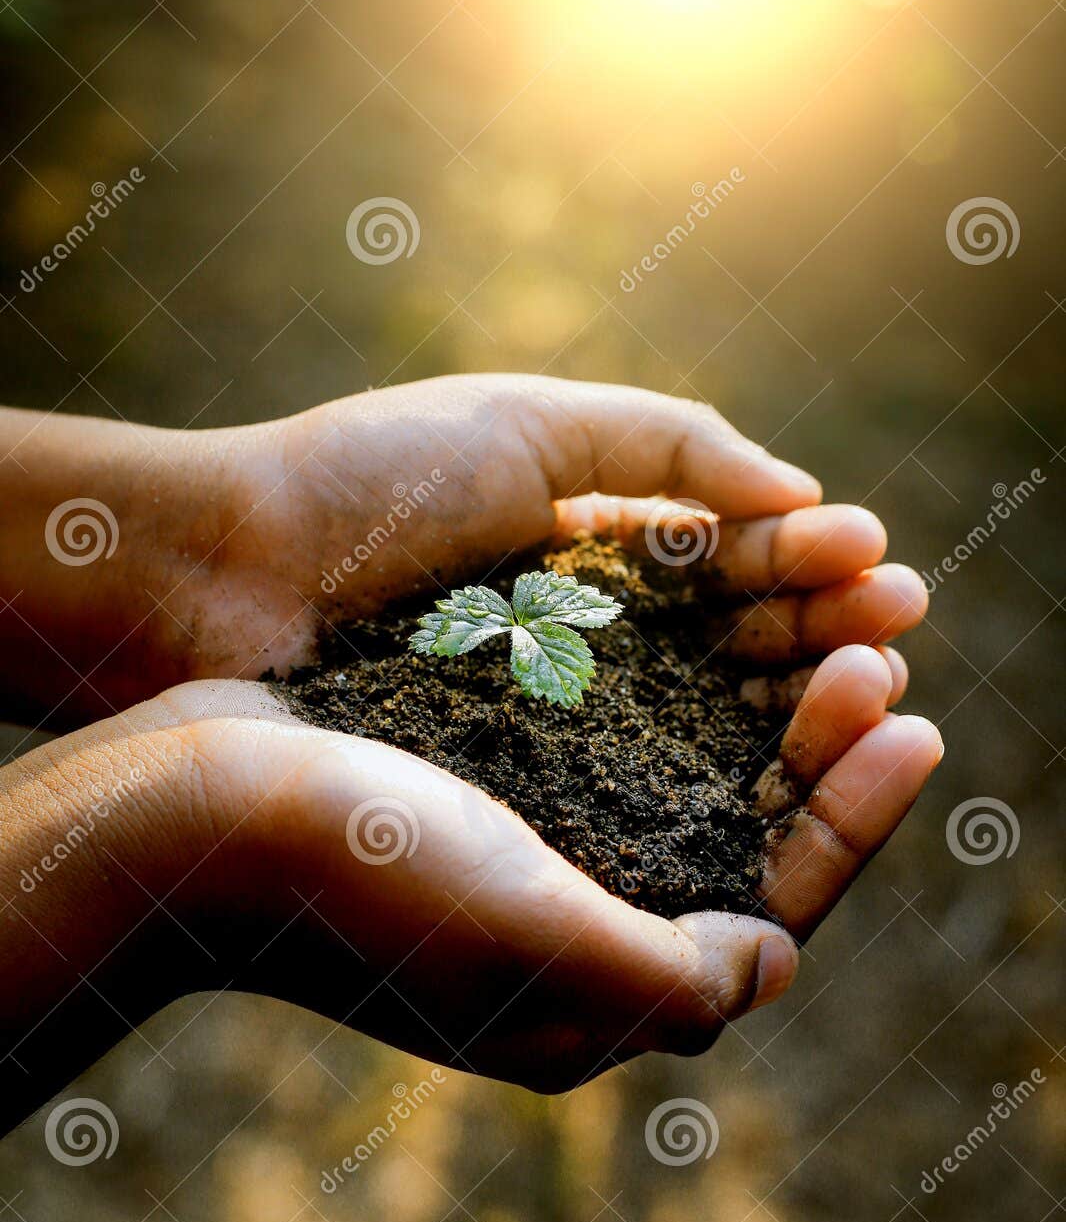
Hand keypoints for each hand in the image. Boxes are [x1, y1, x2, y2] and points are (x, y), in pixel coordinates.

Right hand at [0, 649, 939, 1126]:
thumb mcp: (530, 941)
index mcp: (588, 989)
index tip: (916, 723)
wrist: (187, 804)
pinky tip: (705, 611)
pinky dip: (670, 675)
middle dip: (818, 750)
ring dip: (754, 699)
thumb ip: (668, 975)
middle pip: (733, 836)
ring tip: (819, 618)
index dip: (854, 823)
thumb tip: (773, 964)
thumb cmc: (359, 873)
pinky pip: (612, 727)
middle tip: (881, 654)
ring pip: (680, 772)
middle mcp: (565, 925)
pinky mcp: (480, 782)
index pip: (767, 911)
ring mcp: (520, 853)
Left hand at [1, 377, 925, 720]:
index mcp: (589, 555)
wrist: (225, 580)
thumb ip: (670, 446)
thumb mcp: (529, 424)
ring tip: (872, 682)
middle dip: (820, 632)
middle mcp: (585, 649)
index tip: (878, 562)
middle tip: (899, 624)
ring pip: (701, 725)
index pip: (727, 566)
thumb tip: (800, 493)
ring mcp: (556, 729)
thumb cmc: (367, 487)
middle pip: (732, 649)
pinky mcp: (520, 798)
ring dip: (793, 704)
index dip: (805, 564)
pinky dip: (713, 776)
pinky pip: (635, 792)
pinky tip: (781, 764)